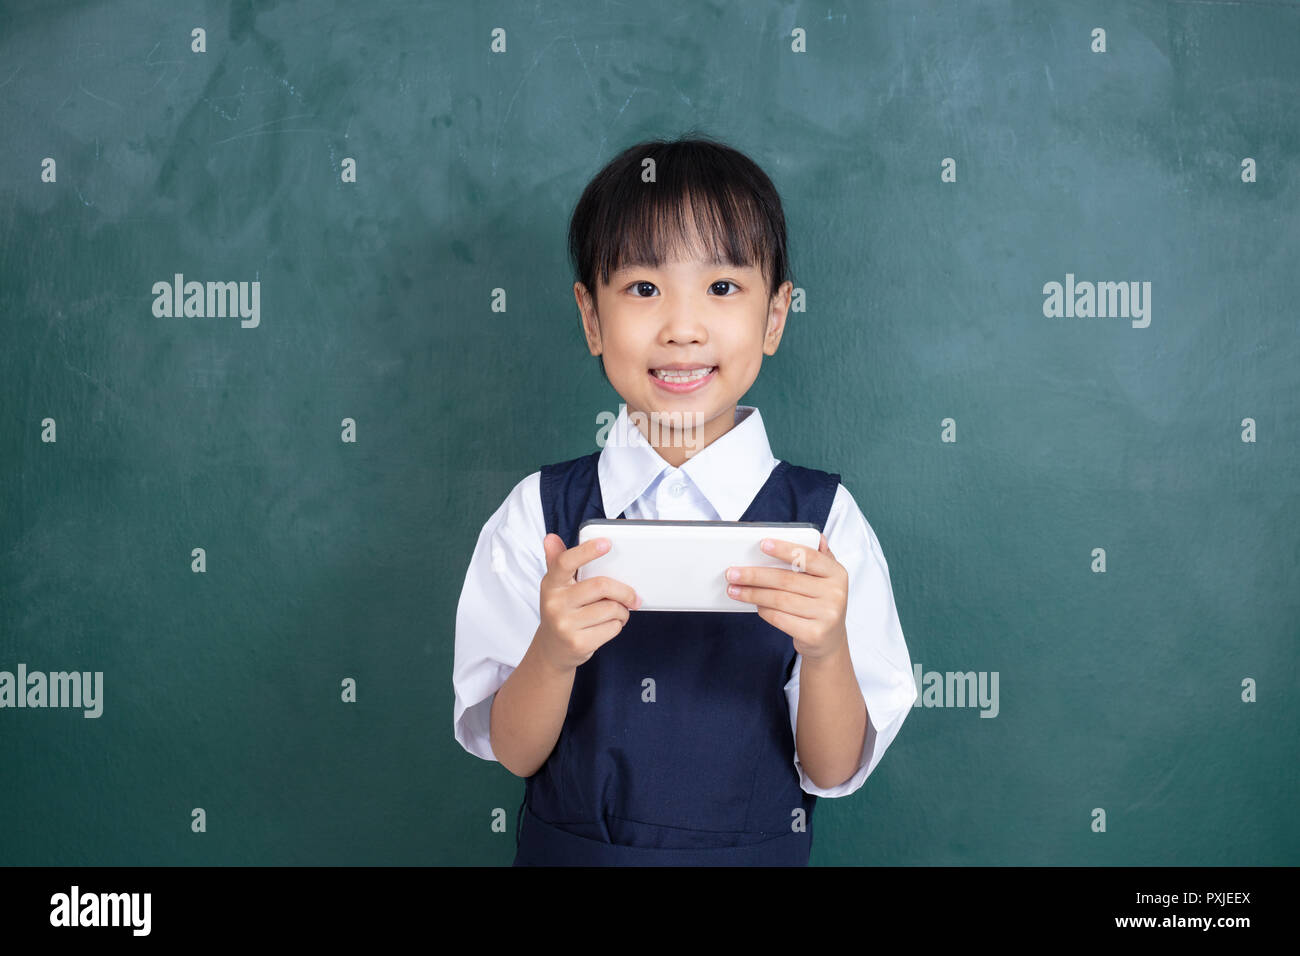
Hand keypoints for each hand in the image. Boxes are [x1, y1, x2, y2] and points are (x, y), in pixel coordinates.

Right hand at [534, 533, 640, 670]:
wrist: (551, 650)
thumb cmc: (560, 611)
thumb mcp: (555, 587)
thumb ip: (557, 561)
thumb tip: (551, 538)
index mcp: (551, 584)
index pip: (566, 562)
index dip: (587, 551)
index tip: (607, 543)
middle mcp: (555, 603)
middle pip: (601, 586)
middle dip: (624, 591)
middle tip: (632, 596)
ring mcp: (565, 625)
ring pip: (611, 609)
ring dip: (622, 611)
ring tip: (618, 613)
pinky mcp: (578, 643)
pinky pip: (612, 628)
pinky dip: (618, 625)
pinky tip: (608, 625)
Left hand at [725, 533, 848, 660]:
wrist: (829, 640)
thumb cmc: (820, 603)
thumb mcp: (825, 579)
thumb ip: (818, 558)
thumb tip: (817, 537)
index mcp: (837, 573)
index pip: (808, 557)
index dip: (784, 549)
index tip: (762, 544)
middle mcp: (835, 593)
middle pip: (786, 580)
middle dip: (755, 576)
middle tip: (733, 573)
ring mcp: (827, 615)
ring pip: (779, 599)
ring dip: (752, 594)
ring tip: (734, 590)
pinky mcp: (814, 634)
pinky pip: (779, 618)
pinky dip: (763, 610)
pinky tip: (754, 605)